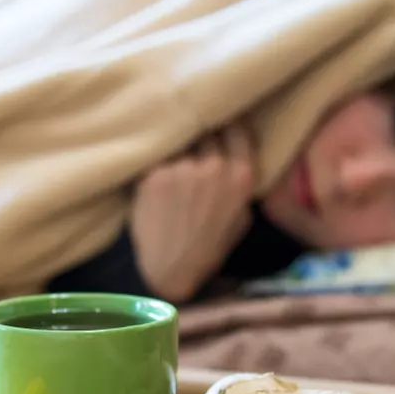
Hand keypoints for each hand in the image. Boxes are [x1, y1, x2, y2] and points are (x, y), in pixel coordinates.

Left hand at [130, 123, 254, 302]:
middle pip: (205, 131)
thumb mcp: (241, 220)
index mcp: (240, 177)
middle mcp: (214, 167)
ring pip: (179, 143)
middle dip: (199, 135)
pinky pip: (155, 157)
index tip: (217, 122)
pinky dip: (155, 163)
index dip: (225, 124)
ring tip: (171, 162)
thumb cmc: (208, 248)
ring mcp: (182, 169)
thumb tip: (234, 160)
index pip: (236, 129)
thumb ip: (241, 186)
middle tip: (190, 143)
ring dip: (176, 149)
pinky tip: (153, 175)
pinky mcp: (154, 174)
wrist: (169, 271)